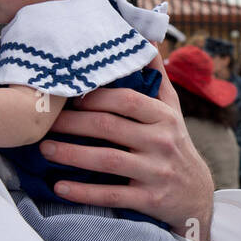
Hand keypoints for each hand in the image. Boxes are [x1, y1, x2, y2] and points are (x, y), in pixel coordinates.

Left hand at [42, 48, 213, 240]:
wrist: (196, 196)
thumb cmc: (175, 145)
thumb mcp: (173, 111)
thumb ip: (157, 78)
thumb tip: (146, 40)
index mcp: (164, 117)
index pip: (126, 100)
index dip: (94, 96)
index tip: (68, 95)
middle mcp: (162, 142)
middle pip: (110, 127)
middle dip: (73, 123)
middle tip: (44, 121)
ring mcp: (156, 172)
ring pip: (107, 160)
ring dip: (71, 154)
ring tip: (44, 149)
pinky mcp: (150, 200)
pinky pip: (112, 194)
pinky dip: (84, 192)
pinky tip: (60, 187)